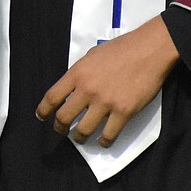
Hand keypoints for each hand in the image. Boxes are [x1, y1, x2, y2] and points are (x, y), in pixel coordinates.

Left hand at [36, 16, 178, 147]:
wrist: (149, 50)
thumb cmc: (122, 48)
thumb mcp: (92, 55)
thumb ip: (81, 72)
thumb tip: (74, 87)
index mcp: (78, 73)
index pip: (52, 97)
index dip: (43, 110)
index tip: (41, 117)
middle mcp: (88, 89)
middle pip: (64, 117)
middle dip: (60, 127)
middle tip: (62, 130)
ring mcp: (105, 102)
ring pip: (84, 130)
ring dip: (79, 137)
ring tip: (81, 137)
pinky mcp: (123, 112)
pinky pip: (108, 135)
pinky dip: (103, 141)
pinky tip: (103, 141)